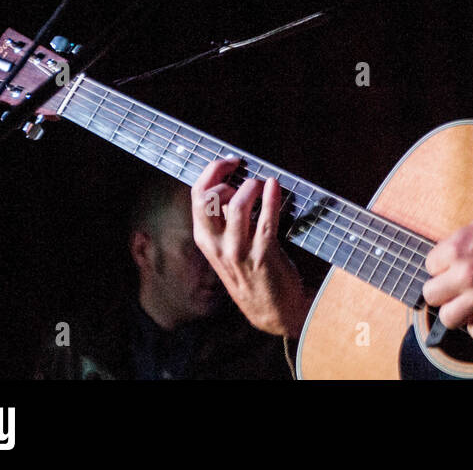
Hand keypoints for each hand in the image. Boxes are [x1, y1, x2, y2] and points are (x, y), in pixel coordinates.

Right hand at [190, 158, 310, 337]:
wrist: (272, 310)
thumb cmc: (251, 273)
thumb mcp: (226, 249)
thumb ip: (225, 221)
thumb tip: (233, 184)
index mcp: (205, 240)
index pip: (197, 197)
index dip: (211, 172)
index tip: (228, 161)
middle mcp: (217, 246)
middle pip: (207, 199)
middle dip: (223, 174)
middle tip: (240, 168)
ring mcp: (239, 251)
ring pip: (236, 206)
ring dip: (251, 186)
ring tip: (261, 183)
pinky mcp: (264, 255)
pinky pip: (266, 220)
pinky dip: (272, 198)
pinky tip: (275, 185)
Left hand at [421, 187, 472, 343]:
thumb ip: (466, 239)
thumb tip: (455, 254)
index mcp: (460, 245)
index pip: (429, 266)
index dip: (443, 267)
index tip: (454, 267)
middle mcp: (468, 272)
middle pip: (432, 295)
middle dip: (444, 290)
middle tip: (458, 287)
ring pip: (449, 318)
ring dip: (458, 311)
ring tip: (471, 303)